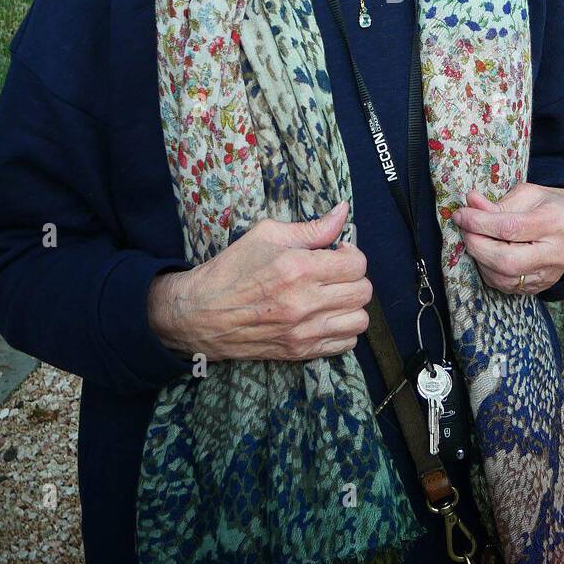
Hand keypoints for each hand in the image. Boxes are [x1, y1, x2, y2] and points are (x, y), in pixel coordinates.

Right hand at [147, 200, 371, 361]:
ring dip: (351, 305)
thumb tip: (343, 211)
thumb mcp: (266, 235)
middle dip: (353, 277)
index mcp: (299, 268)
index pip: (356, 264)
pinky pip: (345, 344)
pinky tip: (326, 316)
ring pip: (359, 320)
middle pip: (363, 291)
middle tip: (335, 273)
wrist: (200, 313)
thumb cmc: (232, 269)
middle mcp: (305, 302)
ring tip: (333, 296)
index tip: (336, 252)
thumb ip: (311, 228)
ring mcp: (304, 331)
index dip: (350, 254)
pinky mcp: (300, 352)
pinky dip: (343, 330)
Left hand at [450, 182, 563, 294]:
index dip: (479, 223)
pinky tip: (486, 255)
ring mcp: (551, 274)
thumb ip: (498, 203)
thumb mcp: (527, 195)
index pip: (510, 228)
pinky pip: (507, 286)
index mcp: (557, 222)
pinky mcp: (542, 286)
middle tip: (464, 230)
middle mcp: (557, 253)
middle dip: (477, 246)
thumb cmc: (548, 206)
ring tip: (475, 241)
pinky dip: (489, 271)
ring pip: (505, 278)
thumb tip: (470, 203)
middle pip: (507, 260)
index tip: (461, 215)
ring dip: (480, 260)